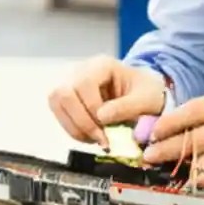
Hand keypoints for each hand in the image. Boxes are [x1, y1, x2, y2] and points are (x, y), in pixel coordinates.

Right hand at [48, 56, 166, 148]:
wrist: (144, 95)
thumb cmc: (147, 93)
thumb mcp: (147, 99)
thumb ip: (127, 107)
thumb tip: (101, 117)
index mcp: (102, 64)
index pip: (84, 83)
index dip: (91, 108)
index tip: (108, 128)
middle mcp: (81, 69)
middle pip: (64, 93)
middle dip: (81, 121)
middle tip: (101, 140)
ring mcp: (71, 82)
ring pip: (56, 103)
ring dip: (74, 127)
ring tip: (96, 140)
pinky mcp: (67, 98)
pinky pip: (59, 113)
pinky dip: (73, 129)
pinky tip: (90, 137)